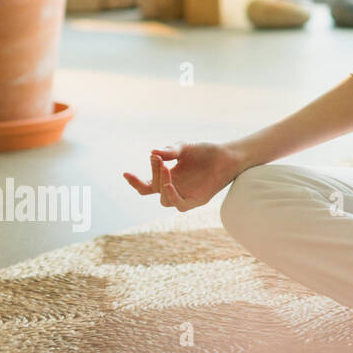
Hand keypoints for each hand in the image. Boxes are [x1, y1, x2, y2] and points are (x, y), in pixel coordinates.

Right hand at [123, 141, 245, 211]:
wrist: (226, 155)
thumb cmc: (204, 152)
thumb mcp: (183, 148)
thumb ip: (169, 151)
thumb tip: (153, 152)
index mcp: (166, 179)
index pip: (146, 186)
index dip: (134, 182)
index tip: (125, 173)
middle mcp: (174, 189)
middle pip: (153, 190)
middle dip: (152, 175)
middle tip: (158, 160)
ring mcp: (185, 195)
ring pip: (165, 200)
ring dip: (162, 185)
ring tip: (165, 169)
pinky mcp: (197, 200)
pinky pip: (181, 205)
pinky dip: (173, 197)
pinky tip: (169, 185)